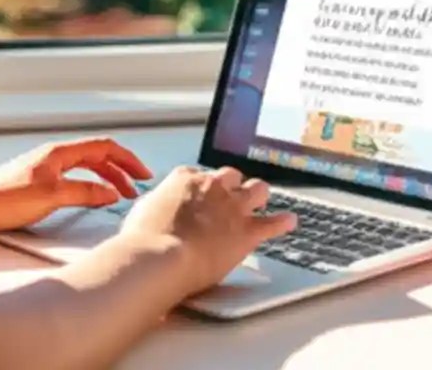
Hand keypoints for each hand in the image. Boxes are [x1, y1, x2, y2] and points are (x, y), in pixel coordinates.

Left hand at [0, 137, 152, 230]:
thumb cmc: (4, 199)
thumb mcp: (52, 196)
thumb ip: (85, 192)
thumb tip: (111, 192)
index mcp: (59, 153)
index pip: (104, 147)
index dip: (127, 160)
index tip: (144, 174)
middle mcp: (53, 157)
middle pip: (96, 156)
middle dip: (120, 170)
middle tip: (136, 188)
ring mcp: (44, 169)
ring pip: (84, 168)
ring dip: (105, 179)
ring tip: (119, 196)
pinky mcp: (36, 184)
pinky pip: (72, 179)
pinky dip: (89, 186)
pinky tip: (89, 199)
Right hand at [124, 166, 296, 294]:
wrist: (160, 257)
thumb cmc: (144, 239)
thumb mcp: (142, 211)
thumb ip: (158, 205)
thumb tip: (159, 208)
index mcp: (186, 179)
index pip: (199, 174)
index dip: (202, 186)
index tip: (201, 195)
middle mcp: (213, 187)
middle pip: (231, 176)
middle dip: (232, 185)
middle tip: (230, 196)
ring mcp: (232, 208)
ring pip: (257, 189)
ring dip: (258, 195)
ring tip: (260, 200)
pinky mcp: (247, 232)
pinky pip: (273, 223)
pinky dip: (282, 222)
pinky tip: (289, 221)